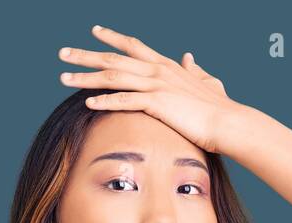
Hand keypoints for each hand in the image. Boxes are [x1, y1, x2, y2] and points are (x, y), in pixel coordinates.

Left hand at [58, 25, 242, 154]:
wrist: (229, 121)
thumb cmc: (219, 108)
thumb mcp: (207, 82)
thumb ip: (195, 70)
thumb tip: (190, 58)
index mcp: (166, 65)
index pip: (133, 46)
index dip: (112, 37)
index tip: (94, 31)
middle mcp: (158, 70)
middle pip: (115, 58)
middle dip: (86, 55)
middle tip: (63, 54)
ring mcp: (157, 84)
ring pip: (114, 76)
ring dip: (86, 78)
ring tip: (64, 79)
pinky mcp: (158, 103)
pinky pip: (125, 100)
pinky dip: (105, 101)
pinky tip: (87, 103)